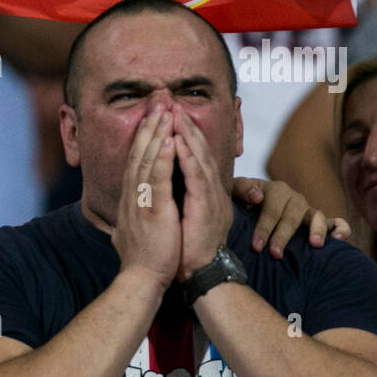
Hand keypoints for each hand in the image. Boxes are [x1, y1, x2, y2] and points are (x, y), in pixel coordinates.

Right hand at [112, 108, 180, 288]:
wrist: (142, 281)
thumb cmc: (144, 260)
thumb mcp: (134, 232)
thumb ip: (133, 217)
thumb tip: (126, 216)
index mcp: (131, 198)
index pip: (136, 160)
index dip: (144, 137)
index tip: (152, 117)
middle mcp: (132, 195)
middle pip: (138, 153)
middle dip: (149, 125)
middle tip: (157, 101)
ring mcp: (139, 201)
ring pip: (146, 160)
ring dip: (155, 134)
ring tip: (164, 111)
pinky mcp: (151, 210)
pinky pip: (156, 178)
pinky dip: (162, 157)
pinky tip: (169, 140)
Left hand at [173, 106, 232, 280]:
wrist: (199, 274)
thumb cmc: (188, 249)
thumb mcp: (182, 217)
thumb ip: (178, 199)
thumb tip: (165, 188)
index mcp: (203, 190)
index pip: (192, 154)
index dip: (182, 132)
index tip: (167, 114)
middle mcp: (210, 189)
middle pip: (197, 149)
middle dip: (184, 124)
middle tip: (170, 102)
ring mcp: (210, 196)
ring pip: (198, 157)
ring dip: (186, 133)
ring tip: (173, 113)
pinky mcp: (206, 206)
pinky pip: (197, 176)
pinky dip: (187, 156)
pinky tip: (178, 141)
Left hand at [230, 177, 351, 256]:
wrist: (248, 209)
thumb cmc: (239, 204)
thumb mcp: (233, 194)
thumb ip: (240, 190)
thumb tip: (257, 197)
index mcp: (274, 190)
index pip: (271, 209)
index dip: (264, 227)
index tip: (257, 246)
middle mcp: (294, 198)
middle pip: (291, 217)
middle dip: (283, 236)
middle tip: (275, 254)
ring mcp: (307, 209)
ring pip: (316, 217)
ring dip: (316, 230)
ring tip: (314, 246)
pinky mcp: (318, 220)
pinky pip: (336, 222)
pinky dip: (340, 228)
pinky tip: (338, 240)